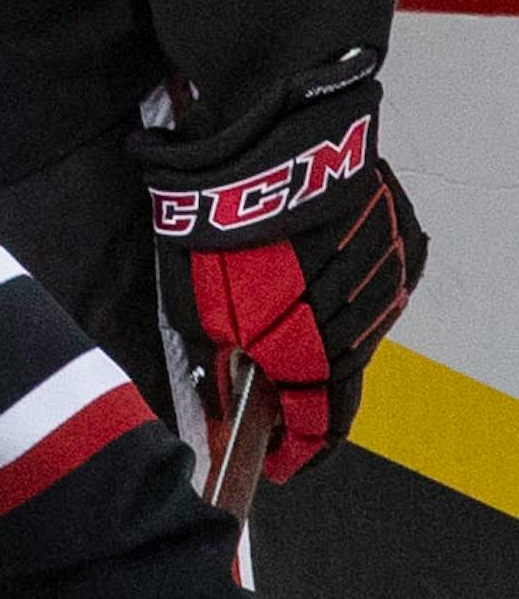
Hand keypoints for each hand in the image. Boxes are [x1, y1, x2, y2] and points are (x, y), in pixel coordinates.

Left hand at [137, 54, 425, 482]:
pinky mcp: (399, 231)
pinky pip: (376, 276)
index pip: (323, 421)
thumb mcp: (198, 304)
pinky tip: (315, 271)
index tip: (286, 462)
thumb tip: (228, 389)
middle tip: (270, 380)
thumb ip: (221, 357)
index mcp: (312, 346)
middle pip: (341, 371)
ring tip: (287, 309)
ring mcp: (388, 272)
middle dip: (304, 381)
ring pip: (360, 324)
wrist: (264, 136)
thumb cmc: (222, 218)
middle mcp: (362, 317)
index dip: (303, 449)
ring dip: (326, 328)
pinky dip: (347, 284)